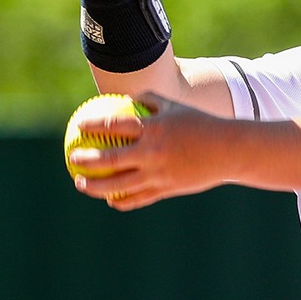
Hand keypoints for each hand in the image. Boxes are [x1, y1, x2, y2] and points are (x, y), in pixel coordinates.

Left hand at [67, 92, 233, 209]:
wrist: (228, 151)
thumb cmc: (201, 125)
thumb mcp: (176, 107)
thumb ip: (151, 101)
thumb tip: (126, 98)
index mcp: (154, 129)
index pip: (115, 126)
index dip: (93, 125)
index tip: (80, 126)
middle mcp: (153, 153)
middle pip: (110, 159)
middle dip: (87, 160)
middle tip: (72, 158)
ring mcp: (159, 174)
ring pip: (119, 184)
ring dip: (96, 186)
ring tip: (80, 183)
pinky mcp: (166, 189)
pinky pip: (139, 198)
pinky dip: (122, 201)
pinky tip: (111, 200)